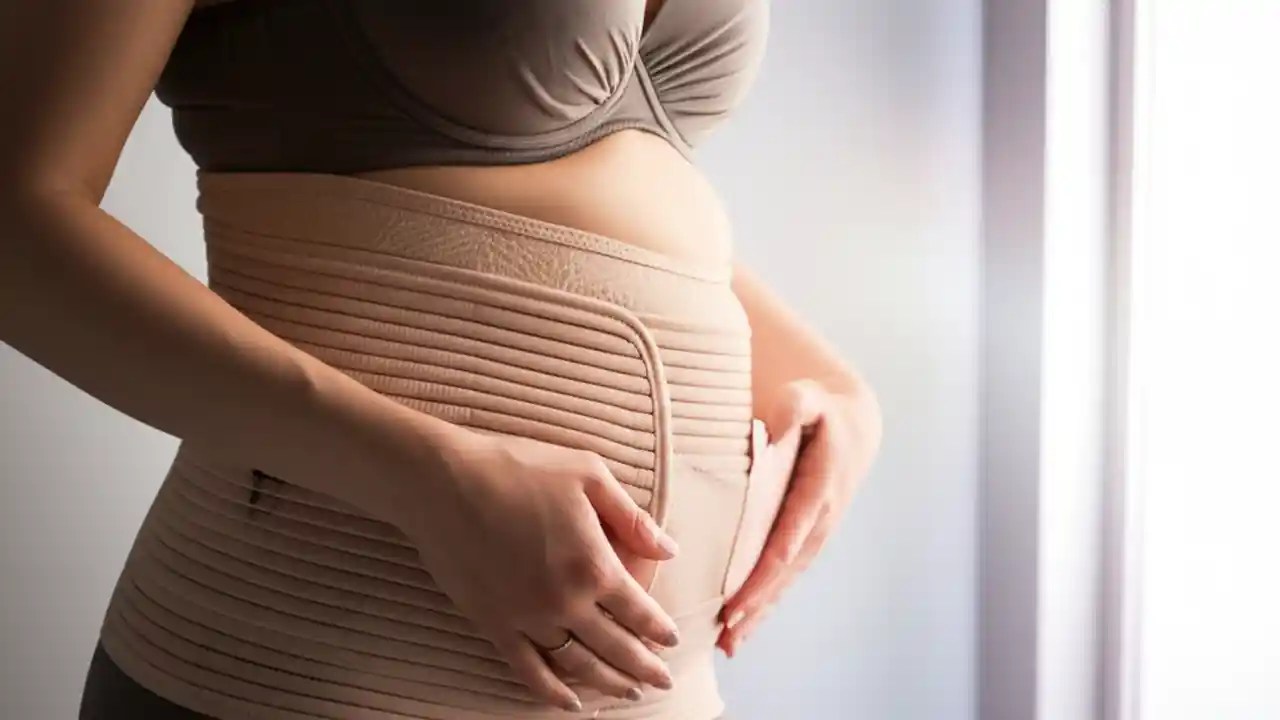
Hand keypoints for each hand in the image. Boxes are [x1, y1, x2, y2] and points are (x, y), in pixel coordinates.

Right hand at [390, 430, 681, 710]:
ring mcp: (527, 617)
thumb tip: (669, 550)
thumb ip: (631, 517)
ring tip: (629, 694)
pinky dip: (551, 691)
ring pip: (577, 665)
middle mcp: (565, 600)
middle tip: (662, 682)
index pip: (639, 611)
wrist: (443, 481)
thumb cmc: (519, 466)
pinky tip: (570, 703)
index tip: (671, 640)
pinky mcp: (493, 624)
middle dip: (644, 668)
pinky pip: (528, 669)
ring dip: (607, 683)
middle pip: (615, 647)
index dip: (659, 630)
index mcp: (594, 564)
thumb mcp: (588, 474)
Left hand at [717, 379, 881, 656]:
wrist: (851, 423)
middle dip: (757, 605)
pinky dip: (766, 600)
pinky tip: (743, 627)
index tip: (736, 602)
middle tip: (726, 636)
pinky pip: (786, 573)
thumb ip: (794, 407)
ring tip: (730, 645)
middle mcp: (819, 520)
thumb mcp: (808, 397)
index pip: (786, 542)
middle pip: (784, 572)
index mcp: (818, 491)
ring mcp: (815, 532)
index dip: (762, 575)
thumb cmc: (820, 407)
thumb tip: (775, 425)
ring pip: (786, 579)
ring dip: (761, 612)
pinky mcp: (807, 537)